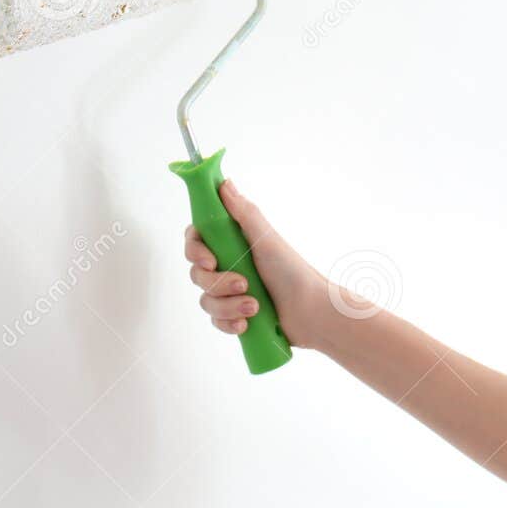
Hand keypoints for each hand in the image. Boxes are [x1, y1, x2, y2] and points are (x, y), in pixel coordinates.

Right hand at [184, 180, 330, 349]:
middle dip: (218, 282)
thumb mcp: (266, 238)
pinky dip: (229, 323)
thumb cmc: (292, 271)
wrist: (312, 312)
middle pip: (197, 274)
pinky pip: (216, 322)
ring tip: (254, 307)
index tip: (209, 259)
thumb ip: (243, 212)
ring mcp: (231, 292)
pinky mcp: (235, 316)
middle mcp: (229, 265)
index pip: (196, 241)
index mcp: (233, 243)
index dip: (195, 250)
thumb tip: (223, 183)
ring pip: (206, 301)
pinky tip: (246, 324)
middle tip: (244, 283)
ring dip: (228, 306)